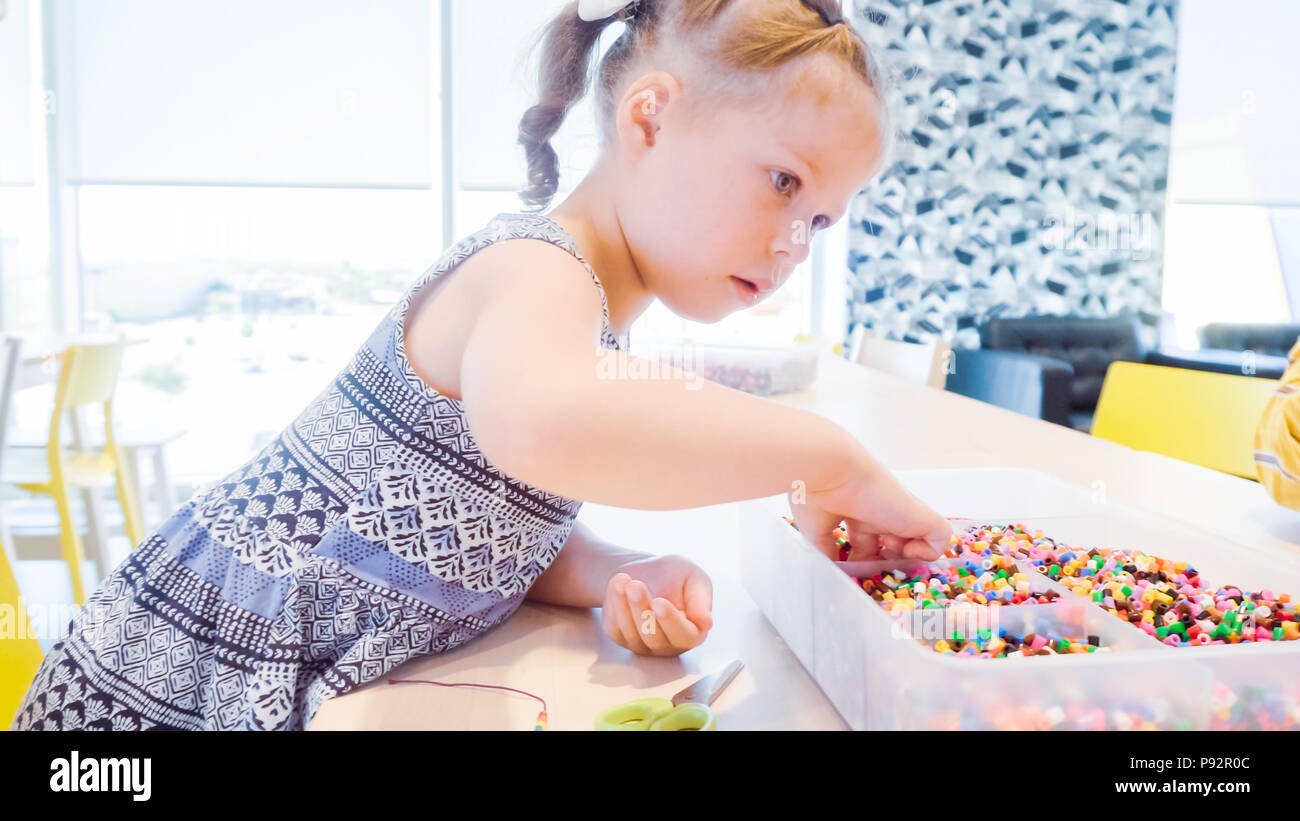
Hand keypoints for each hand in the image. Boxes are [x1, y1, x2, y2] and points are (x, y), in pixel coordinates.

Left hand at [601, 555, 712, 656]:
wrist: (645, 570)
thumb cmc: (674, 575)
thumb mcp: (694, 578)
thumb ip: (701, 600)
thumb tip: (707, 623)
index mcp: (693, 632)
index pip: (684, 636)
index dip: (671, 621)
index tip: (660, 602)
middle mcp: (669, 644)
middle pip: (653, 636)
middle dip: (642, 609)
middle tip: (635, 585)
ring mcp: (643, 645)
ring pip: (632, 634)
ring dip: (625, 605)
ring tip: (623, 580)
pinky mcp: (622, 638)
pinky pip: (615, 628)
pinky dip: (614, 605)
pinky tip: (617, 585)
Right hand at [789, 453, 952, 562]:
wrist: (826, 469)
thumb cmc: (813, 493)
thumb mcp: (815, 531)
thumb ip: (826, 553)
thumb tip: (831, 574)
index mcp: (856, 513)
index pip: (867, 542)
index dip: (862, 561)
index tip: (850, 572)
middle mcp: (880, 513)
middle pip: (891, 546)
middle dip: (882, 566)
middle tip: (870, 576)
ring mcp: (899, 514)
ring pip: (917, 543)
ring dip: (903, 560)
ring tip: (885, 563)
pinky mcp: (918, 515)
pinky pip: (940, 539)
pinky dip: (926, 553)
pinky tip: (901, 549)